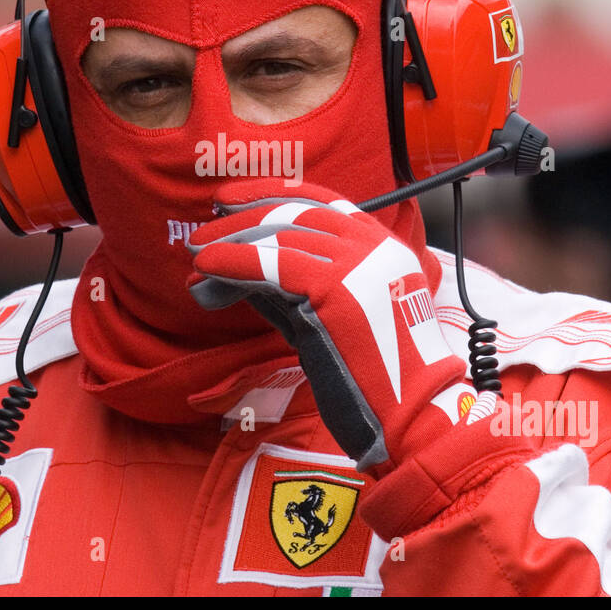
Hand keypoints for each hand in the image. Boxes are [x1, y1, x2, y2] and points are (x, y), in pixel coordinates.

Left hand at [187, 180, 489, 471]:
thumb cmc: (374, 378)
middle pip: (298, 212)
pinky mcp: (336, 287)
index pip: (323, 202)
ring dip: (231, 240)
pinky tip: (208, 267)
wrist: (413, 415)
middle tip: (209, 217)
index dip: (276, 194)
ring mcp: (358, 263)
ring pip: (281, 234)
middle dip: (246, 213)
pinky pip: (272, 264)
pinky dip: (233, 262)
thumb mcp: (332, 318)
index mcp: (383, 248)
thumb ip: (294, 289)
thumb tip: (241, 269)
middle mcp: (373, 247)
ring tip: (197, 251)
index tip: (237, 199)